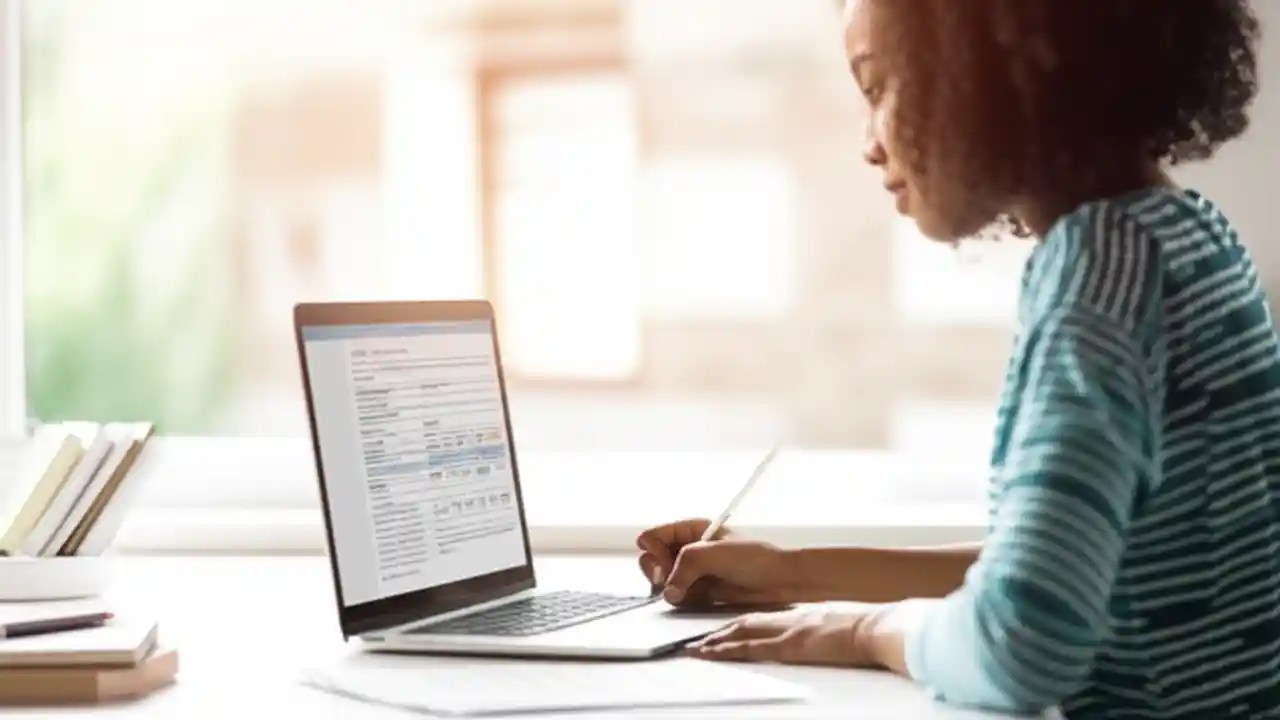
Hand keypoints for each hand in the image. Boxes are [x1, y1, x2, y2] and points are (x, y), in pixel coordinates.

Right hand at [636, 518, 796, 606]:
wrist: (780, 581)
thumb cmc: (753, 558)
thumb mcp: (712, 553)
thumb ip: (683, 565)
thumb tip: (667, 591)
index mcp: (692, 529)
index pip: (654, 536)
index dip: (653, 549)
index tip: (665, 560)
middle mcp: (689, 549)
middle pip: (652, 558)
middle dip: (656, 570)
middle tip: (667, 578)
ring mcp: (694, 572)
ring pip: (662, 581)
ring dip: (667, 587)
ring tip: (682, 591)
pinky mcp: (700, 593)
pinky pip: (677, 597)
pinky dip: (678, 600)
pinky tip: (689, 600)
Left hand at [686, 606, 879, 666]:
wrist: (874, 627)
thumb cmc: (863, 630)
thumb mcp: (836, 629)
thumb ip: (821, 633)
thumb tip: (820, 639)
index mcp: (798, 618)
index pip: (759, 620)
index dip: (737, 626)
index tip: (720, 633)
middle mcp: (787, 621)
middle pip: (743, 624)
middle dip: (718, 634)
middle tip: (696, 643)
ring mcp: (786, 632)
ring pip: (740, 633)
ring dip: (715, 641)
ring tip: (693, 650)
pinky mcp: (788, 646)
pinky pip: (750, 649)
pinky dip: (727, 651)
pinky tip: (712, 654)